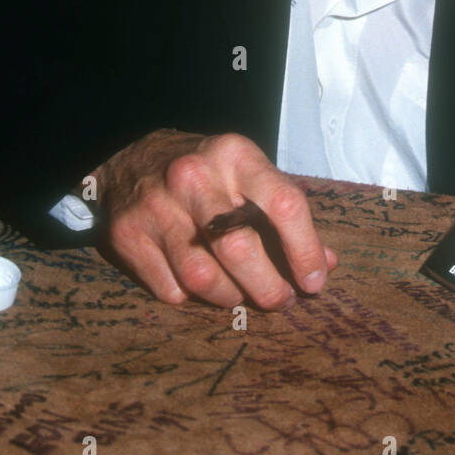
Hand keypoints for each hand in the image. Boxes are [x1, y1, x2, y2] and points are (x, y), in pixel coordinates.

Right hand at [92, 129, 336, 309]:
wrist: (132, 162)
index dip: (304, 249)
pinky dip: (193, 297)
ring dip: (231, 297)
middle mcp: (193, 176)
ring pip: (204, 278)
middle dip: (269, 287)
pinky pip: (172, 290)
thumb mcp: (250, 175)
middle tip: (281, 300)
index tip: (314, 280)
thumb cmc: (208, 172)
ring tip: (241, 293)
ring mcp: (157, 206)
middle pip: (240, 249)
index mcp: (234, 155)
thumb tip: (326, 264)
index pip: (283, 203)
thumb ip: (287, 215)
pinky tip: (200, 283)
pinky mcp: (128, 235)